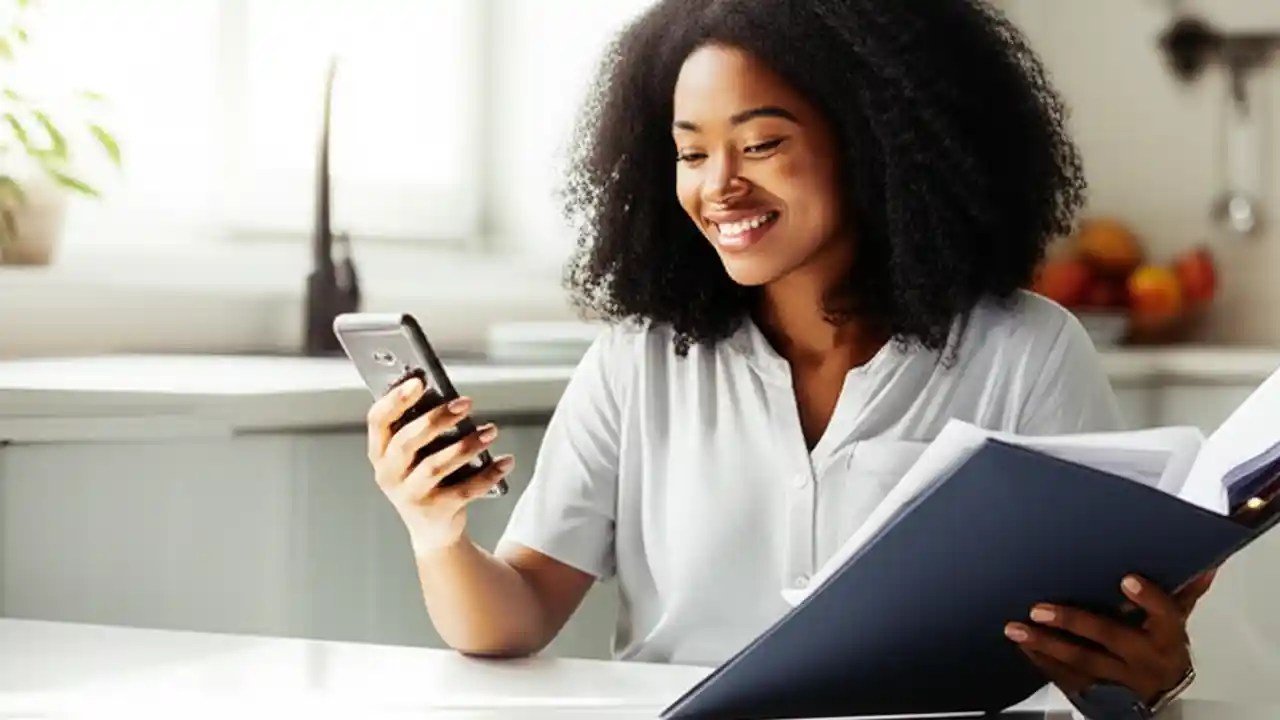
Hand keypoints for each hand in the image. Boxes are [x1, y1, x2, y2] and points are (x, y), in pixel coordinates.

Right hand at [366, 375, 514, 552]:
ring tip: (491, 431)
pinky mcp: (435, 512)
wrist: (434, 530)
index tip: (419, 382)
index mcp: (380, 453)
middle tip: (465, 403)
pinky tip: (505, 461)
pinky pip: (465, 489)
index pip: (378, 420)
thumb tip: (448, 398)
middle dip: (437, 419)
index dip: (396, 399)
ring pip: (436, 465)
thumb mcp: (414, 456)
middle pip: (407, 441)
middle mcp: (388, 475)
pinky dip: (488, 474)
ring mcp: (410, 496)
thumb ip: (422, 429)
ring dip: (467, 445)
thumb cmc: (425, 480)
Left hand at [1004, 570, 1216, 703]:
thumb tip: (1206, 561)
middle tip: (1040, 609)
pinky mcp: (1096, 694)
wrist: (1156, 698)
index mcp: (1168, 638)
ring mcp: (1119, 680)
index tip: (1128, 579)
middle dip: (1074, 622)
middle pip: (1110, 638)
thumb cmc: (1160, 649)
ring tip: (1016, 628)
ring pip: (1081, 661)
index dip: (1149, 599)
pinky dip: (1041, 660)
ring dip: (1045, 644)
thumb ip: (1183, 591)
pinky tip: (1022, 645)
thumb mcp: (1175, 621)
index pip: (1165, 616)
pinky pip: (1065, 677)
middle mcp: (1144, 660)